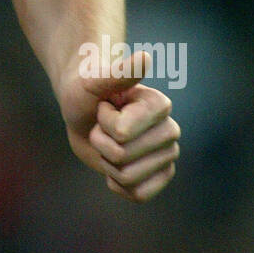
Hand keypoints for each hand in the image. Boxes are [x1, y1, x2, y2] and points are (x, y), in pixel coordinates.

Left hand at [61, 50, 180, 201]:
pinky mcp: (159, 176)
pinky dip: (117, 184)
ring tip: (108, 141)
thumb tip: (145, 57)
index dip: (103, 123)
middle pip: (123, 157)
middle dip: (101, 143)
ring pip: (128, 178)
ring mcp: (167, 156)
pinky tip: (115, 165)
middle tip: (103, 126)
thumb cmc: (86, 90)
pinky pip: (139, 195)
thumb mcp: (94, 80)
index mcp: (160, 105)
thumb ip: (119, 72)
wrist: (83, 109)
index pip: (122, 132)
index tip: (103, 107)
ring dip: (106, 162)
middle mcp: (169, 131)